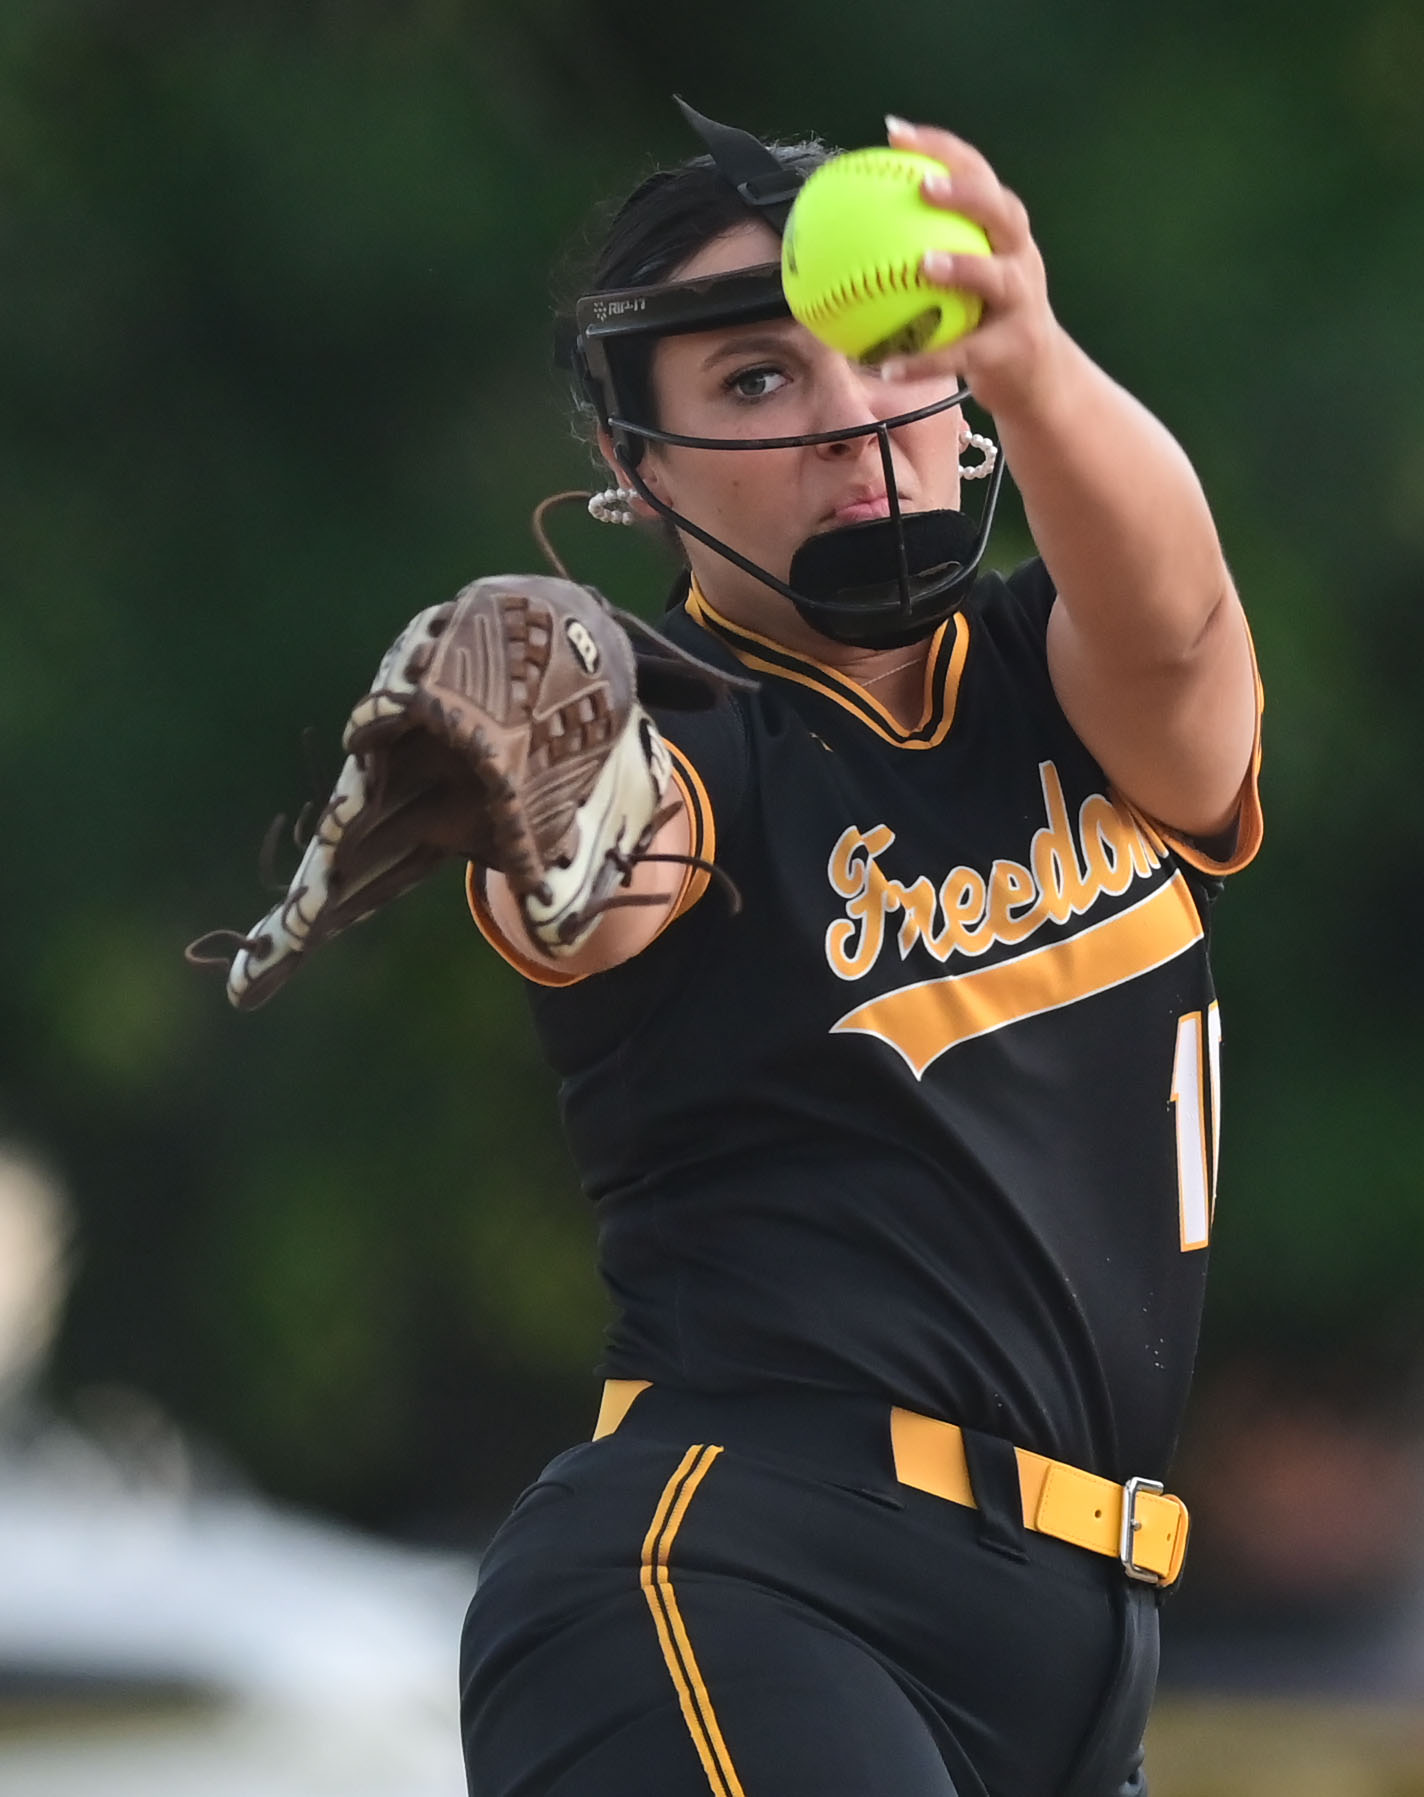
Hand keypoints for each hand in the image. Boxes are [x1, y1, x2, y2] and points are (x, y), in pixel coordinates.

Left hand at [882, 116, 1066, 420]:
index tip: (894, 133)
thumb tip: (847, 235)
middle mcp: (1019, 256)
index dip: (941, 149)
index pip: (977, 174)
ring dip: (962, 266)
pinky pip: (963, 354)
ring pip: (997, 277)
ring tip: (923, 263)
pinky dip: (925, 362)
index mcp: (1002, 232)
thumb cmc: (984, 319)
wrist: (1035, 376)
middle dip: (966, 193)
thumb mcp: (963, 278)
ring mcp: (1022, 301)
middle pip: (1001, 212)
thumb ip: (921, 249)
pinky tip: (887, 367)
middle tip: (922, 185)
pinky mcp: (1011, 349)